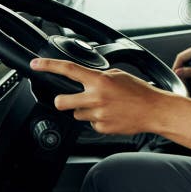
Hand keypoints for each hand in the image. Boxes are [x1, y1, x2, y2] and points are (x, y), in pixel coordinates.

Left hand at [30, 58, 169, 134]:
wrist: (155, 110)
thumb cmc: (141, 92)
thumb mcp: (119, 75)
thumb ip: (99, 76)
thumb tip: (86, 77)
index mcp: (100, 80)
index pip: (68, 70)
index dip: (48, 66)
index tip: (36, 64)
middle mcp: (96, 97)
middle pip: (61, 102)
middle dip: (62, 101)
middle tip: (70, 99)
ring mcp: (98, 114)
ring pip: (76, 114)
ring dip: (84, 110)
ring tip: (103, 106)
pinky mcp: (102, 127)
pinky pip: (90, 123)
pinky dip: (97, 119)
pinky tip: (111, 115)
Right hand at [173, 42, 190, 79]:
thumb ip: (189, 72)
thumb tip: (179, 72)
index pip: (181, 56)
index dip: (176, 66)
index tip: (175, 74)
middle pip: (185, 56)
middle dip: (181, 66)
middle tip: (180, 76)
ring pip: (190, 57)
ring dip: (187, 65)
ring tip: (186, 75)